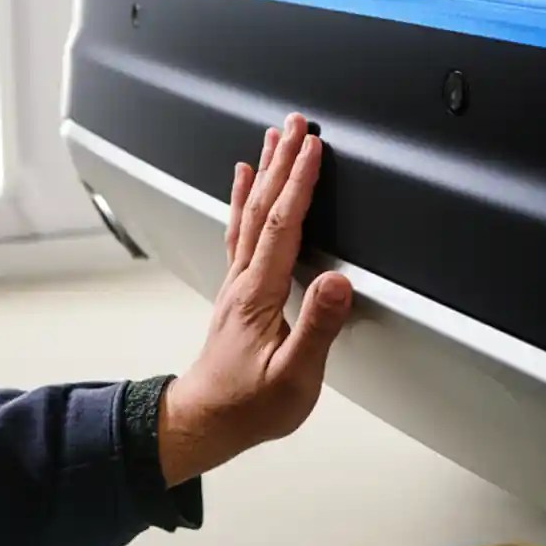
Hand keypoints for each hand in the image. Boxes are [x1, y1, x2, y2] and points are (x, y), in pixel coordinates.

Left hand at [157, 113, 352, 484]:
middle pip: (263, 207)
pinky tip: (243, 181)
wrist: (207, 421)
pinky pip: (239, 229)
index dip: (300, 183)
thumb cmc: (250, 404)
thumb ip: (318, 329)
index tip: (313, 148)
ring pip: (249, 212)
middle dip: (281, 162)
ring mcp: (238, 282)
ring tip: (273, 138)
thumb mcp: (294, 377)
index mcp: (261, 294)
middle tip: (295, 124)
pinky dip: (242, 198)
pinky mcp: (238, 289)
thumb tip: (338, 282)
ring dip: (263, 171)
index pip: (283, 226)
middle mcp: (244, 280)